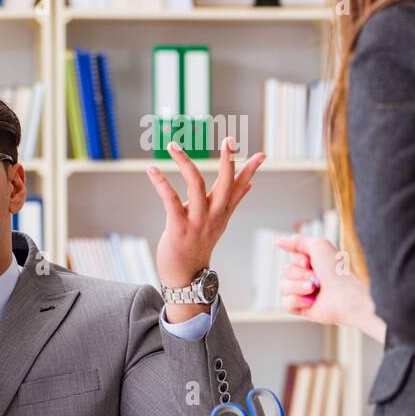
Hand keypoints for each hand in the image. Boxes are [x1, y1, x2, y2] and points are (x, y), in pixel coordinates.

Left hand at [147, 136, 264, 320]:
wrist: (185, 276)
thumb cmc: (199, 244)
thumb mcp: (219, 221)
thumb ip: (233, 201)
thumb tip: (251, 184)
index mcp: (222, 211)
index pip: (240, 187)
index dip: (250, 170)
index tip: (262, 154)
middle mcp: (213, 215)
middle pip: (225, 184)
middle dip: (227, 161)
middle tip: (229, 139)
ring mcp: (197, 221)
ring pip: (197, 186)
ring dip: (186, 163)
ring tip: (174, 146)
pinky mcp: (178, 227)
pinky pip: (171, 200)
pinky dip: (162, 183)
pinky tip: (152, 170)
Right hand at [275, 234, 386, 341]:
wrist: (346, 297)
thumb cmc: (338, 271)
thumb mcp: (319, 246)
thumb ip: (298, 241)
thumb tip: (277, 241)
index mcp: (315, 262)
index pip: (292, 257)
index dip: (298, 260)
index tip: (310, 262)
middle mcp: (310, 277)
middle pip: (286, 271)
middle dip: (299, 274)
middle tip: (317, 279)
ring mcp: (306, 293)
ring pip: (283, 287)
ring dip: (298, 287)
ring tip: (314, 290)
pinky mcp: (303, 309)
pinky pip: (286, 303)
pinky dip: (297, 300)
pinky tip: (312, 302)